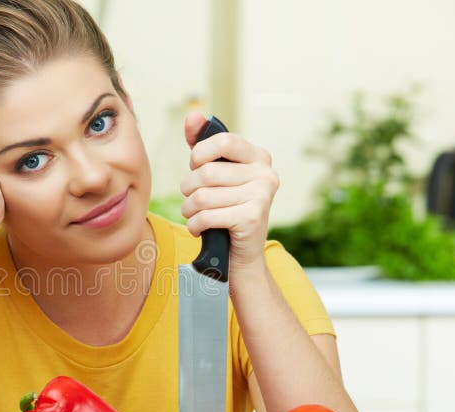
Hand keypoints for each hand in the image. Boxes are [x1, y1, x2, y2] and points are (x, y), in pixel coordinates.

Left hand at [180, 112, 278, 271]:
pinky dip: (195, 225)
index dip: (199, 155)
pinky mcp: (252, 217)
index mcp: (258, 157)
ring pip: (202, 196)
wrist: (240, 254)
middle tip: (192, 199)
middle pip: (206, 172)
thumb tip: (193, 115)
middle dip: (189, 188)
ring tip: (194, 215)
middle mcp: (266, 173)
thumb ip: (203, 145)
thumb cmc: (225, 209)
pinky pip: (207, 215)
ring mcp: (262, 195)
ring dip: (189, 209)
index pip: (221, 140)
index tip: (197, 168)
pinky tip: (199, 228)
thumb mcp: (215, 175)